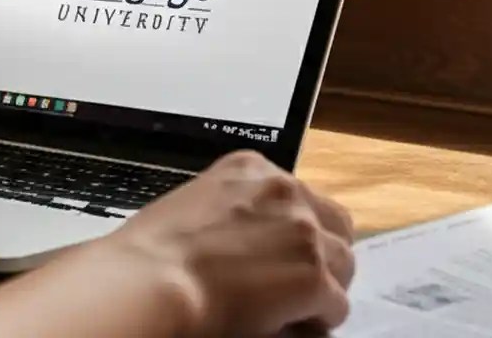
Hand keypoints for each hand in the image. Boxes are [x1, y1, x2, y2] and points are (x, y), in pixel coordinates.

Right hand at [0, 150, 355, 337]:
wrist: (148, 286)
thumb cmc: (151, 257)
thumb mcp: (195, 206)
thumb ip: (237, 212)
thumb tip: (256, 245)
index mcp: (252, 169)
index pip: (302, 197)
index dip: (298, 233)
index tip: (283, 255)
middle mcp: (285, 191)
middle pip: (335, 227)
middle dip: (322, 256)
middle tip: (298, 286)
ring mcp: (303, 232)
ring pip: (342, 266)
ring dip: (322, 289)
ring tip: (290, 309)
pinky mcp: (313, 276)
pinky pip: (336, 306)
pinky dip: (315, 321)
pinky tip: (283, 325)